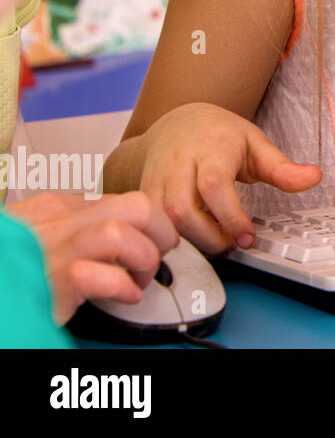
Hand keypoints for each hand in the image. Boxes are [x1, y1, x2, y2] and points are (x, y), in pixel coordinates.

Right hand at [7, 191, 177, 324]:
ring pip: (120, 232)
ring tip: (138, 279)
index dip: (148, 223)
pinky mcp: (48, 284)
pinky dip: (121, 287)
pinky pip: (98, 275)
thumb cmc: (11, 268)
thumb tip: (113, 226)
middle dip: (160, 231)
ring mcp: (50, 252)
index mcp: (53, 210)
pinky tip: (122, 296)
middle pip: (134, 205)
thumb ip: (69, 225)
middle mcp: (55, 224)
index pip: (121, 199)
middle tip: (155, 256)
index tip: (151, 242)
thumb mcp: (37, 235)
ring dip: (143, 258)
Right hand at [136, 102, 320, 253]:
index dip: (230, 216)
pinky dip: (169, 240)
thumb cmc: (219, 136)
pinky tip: (192, 240)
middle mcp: (178, 164)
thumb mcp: (255, 144)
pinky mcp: (143, 195)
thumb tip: (314, 178)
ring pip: (161, 220)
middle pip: (182, 208)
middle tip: (233, 245)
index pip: (214, 185)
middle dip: (208, 236)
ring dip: (189, 242)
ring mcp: (156, 180)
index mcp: (210, 148)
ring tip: (215, 242)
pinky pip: (149, 225)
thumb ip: (282, 167)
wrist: (176, 124)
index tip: (247, 237)